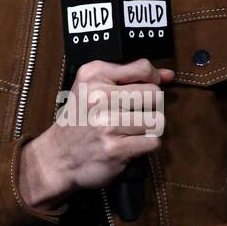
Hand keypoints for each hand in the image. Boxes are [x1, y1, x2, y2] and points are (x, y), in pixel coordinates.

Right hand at [19, 56, 174, 206]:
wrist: (57, 157)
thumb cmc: (80, 121)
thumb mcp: (94, 88)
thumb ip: (132, 76)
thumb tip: (169, 75)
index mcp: (94, 76)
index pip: (143, 68)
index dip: (153, 79)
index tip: (146, 90)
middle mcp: (100, 97)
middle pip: (155, 95)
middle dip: (150, 107)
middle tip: (133, 116)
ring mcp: (108, 124)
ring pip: (157, 120)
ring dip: (148, 129)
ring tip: (130, 131)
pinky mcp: (116, 149)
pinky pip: (153, 142)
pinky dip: (145, 146)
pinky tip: (129, 145)